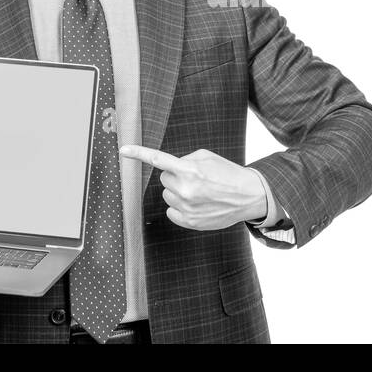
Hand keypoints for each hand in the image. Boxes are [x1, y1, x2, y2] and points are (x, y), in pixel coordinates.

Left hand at [120, 145, 267, 230]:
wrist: (248, 196)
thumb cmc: (228, 174)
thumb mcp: (208, 157)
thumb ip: (185, 159)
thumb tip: (171, 167)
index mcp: (190, 170)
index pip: (158, 159)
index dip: (138, 153)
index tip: (123, 150)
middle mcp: (186, 189)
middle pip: (164, 179)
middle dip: (175, 177)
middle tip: (195, 178)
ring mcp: (187, 208)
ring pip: (167, 195)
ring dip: (178, 192)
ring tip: (199, 192)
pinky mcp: (190, 222)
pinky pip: (171, 211)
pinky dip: (180, 207)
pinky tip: (196, 204)